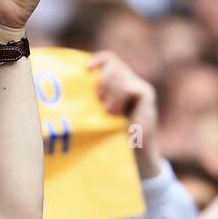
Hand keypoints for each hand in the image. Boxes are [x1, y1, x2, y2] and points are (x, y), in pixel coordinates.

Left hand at [88, 51, 158, 176]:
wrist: (136, 159)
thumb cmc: (112, 139)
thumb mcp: (98, 117)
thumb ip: (92, 102)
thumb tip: (69, 91)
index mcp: (118, 84)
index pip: (109, 60)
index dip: (98, 60)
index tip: (86, 70)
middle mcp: (131, 83)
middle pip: (114, 66)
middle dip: (104, 81)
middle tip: (101, 102)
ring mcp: (141, 90)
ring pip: (122, 77)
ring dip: (113, 93)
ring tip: (110, 112)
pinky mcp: (148, 100)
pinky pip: (133, 89)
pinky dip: (122, 100)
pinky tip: (117, 113)